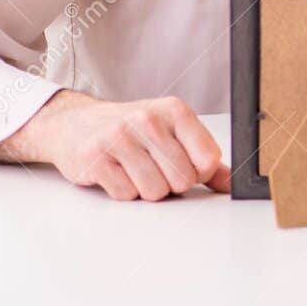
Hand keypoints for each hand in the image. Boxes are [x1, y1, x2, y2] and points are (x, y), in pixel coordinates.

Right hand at [0, 89, 231, 200]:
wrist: (76, 124)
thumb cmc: (130, 130)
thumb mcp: (171, 133)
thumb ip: (203, 158)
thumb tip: (230, 183)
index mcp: (174, 111)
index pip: (208, 160)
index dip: (199, 173)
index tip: (185, 165)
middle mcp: (147, 120)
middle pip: (182, 180)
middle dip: (170, 183)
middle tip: (153, 167)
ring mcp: (119, 138)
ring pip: (154, 192)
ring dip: (145, 189)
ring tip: (133, 169)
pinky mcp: (94, 159)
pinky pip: (125, 194)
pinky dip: (122, 191)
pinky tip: (115, 172)